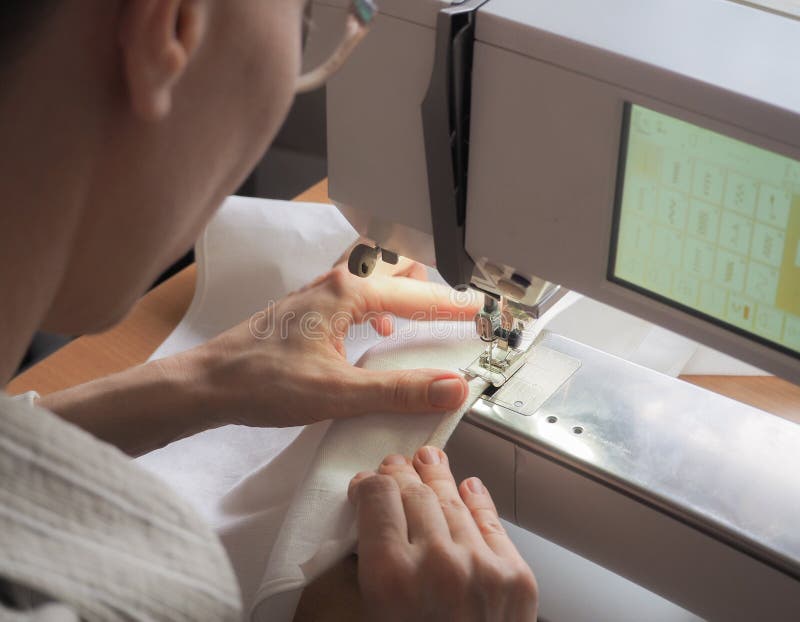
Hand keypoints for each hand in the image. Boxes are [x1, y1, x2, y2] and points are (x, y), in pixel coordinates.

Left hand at [190, 261, 480, 427]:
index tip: (480, 309)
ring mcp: (317, 295)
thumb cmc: (260, 382)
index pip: (416, 294)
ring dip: (402, 294)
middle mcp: (333, 284)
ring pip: (373, 279)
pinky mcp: (306, 311)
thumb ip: (400, 390)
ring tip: (425, 317)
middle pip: (396, 269)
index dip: (453, 304)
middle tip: (457, 307)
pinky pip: (354, 295)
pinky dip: (378, 306)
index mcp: (346, 293)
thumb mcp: (339, 392)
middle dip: (430, 284)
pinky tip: (376, 333)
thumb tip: (451, 387)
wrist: (207, 385)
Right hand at [348, 447, 538, 621]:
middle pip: (414, 491)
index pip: (378, 495)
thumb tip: (358, 532)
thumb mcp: (359, 618)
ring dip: (438, 477)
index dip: (368, 485)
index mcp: (391, 577)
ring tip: (429, 461)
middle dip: (400, 475)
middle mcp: (439, 564)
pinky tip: (469, 487)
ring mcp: (482, 567)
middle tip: (394, 467)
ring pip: (453, 500)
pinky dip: (478, 501)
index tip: (365, 487)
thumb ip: (351, 573)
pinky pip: (492, 523)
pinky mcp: (516, 577)